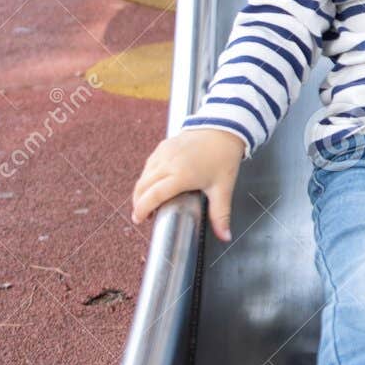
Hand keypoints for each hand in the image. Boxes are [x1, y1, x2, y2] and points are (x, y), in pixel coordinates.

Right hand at [131, 127, 244, 241]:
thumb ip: (221, 214)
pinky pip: (149, 164)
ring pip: (144, 175)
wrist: (226, 127)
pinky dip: (147, 177)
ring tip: (147, 202)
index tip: (139, 219)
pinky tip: (153, 184)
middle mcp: (168, 163)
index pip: (154, 195)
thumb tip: (225, 236)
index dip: (142, 209)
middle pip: (143, 186)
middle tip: (141, 216)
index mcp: (181, 175)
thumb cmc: (224, 157)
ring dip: (141, 190)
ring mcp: (164, 152)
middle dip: (138, 202)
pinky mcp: (164, 145)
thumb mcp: (223, 188)